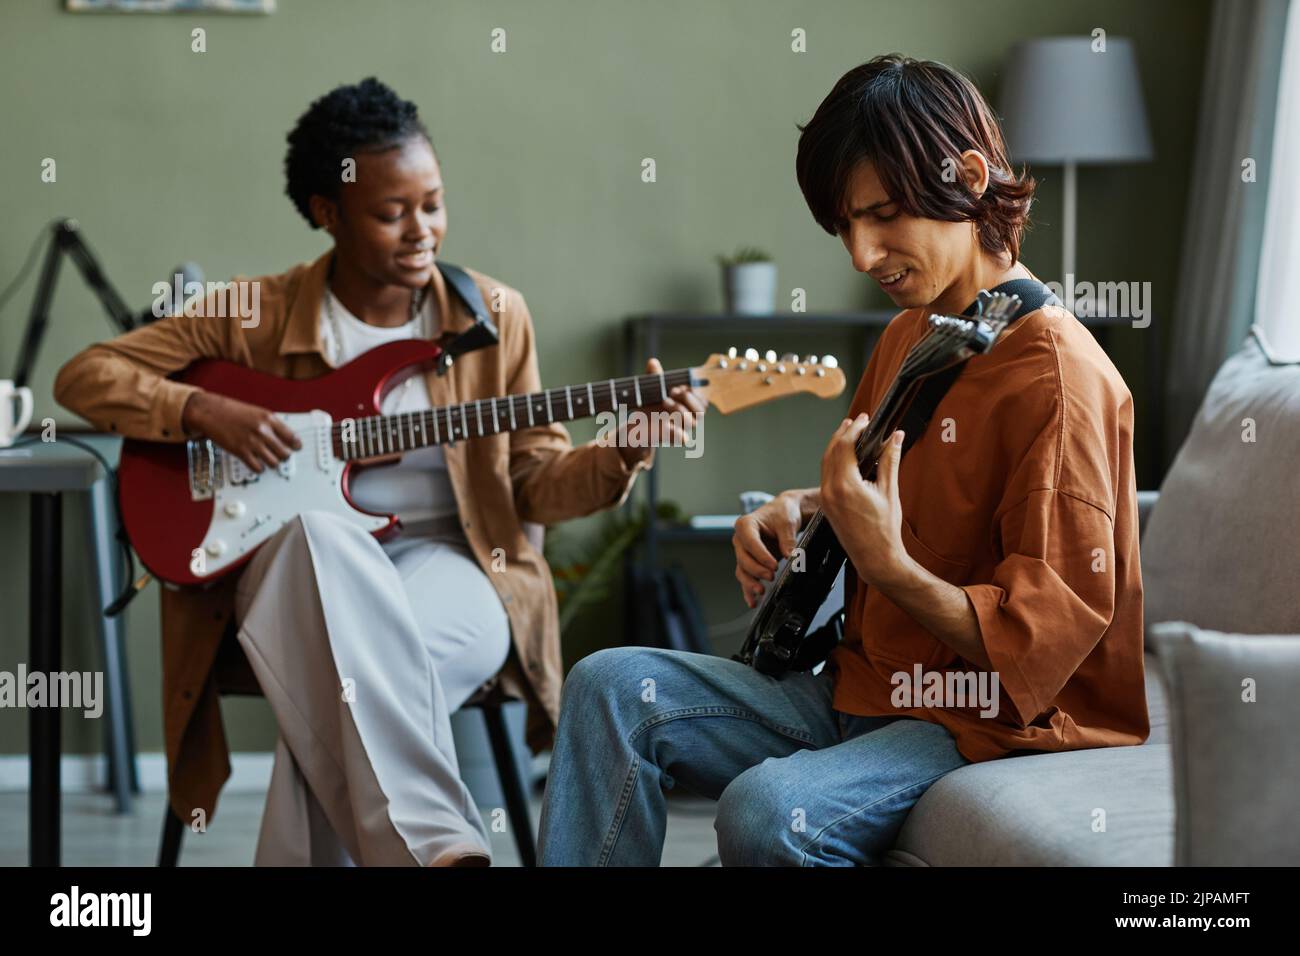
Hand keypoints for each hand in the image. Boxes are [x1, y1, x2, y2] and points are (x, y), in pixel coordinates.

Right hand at [181, 390, 301, 472]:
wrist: (211, 412)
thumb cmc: (232, 411)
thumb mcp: (256, 412)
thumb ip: (270, 424)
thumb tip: (284, 437)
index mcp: (268, 418)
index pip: (291, 436)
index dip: (296, 445)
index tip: (297, 448)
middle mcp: (262, 430)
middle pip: (284, 452)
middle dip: (284, 455)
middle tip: (281, 455)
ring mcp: (252, 442)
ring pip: (273, 462)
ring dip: (272, 463)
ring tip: (269, 460)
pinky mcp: (240, 451)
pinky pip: (257, 467)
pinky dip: (259, 468)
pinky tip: (257, 463)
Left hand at [616, 357, 707, 467]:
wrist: (637, 425)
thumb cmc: (650, 405)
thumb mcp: (652, 388)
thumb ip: (655, 376)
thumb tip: (653, 362)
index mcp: (689, 405)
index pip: (703, 400)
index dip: (695, 392)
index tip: (681, 385)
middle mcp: (689, 418)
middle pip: (701, 411)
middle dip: (688, 398)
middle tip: (673, 390)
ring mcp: (683, 430)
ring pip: (692, 422)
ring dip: (680, 409)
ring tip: (665, 401)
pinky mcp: (673, 440)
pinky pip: (683, 438)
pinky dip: (676, 430)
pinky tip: (666, 423)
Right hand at [732, 492, 802, 607]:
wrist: (784, 512)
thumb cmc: (782, 512)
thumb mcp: (787, 522)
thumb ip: (787, 539)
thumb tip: (790, 556)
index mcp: (745, 525)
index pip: (750, 542)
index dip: (760, 556)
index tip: (773, 565)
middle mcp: (740, 539)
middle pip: (743, 559)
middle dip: (756, 570)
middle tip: (771, 576)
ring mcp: (744, 552)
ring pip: (742, 570)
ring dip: (750, 582)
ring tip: (761, 591)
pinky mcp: (750, 562)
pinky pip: (746, 577)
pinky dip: (748, 590)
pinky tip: (753, 601)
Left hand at [819, 413, 908, 587]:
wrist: (876, 558)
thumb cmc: (885, 530)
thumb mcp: (890, 491)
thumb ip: (890, 461)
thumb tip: (896, 437)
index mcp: (845, 485)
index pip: (844, 446)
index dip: (854, 429)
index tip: (865, 419)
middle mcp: (830, 491)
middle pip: (831, 451)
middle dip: (842, 433)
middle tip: (856, 421)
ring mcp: (826, 499)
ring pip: (825, 463)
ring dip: (836, 446)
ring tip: (849, 433)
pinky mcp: (826, 506)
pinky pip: (825, 476)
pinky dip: (833, 461)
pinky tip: (844, 457)